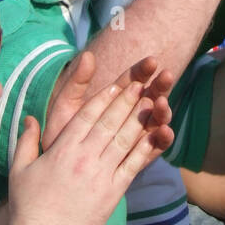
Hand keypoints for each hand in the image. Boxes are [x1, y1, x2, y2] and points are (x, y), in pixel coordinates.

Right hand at [9, 77, 173, 224]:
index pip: (86, 116)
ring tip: (152, 102)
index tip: (116, 84)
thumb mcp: (19, 169)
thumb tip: (30, 119)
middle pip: (109, 122)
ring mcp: (100, 175)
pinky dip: (145, 149)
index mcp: (62, 149)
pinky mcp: (112, 193)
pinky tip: (155, 136)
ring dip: (139, 119)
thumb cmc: (28, 206)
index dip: (103, 98)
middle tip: (141, 84)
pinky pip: (132, 166)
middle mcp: (83, 158)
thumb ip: (26, 141)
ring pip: (124, 140)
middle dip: (126, 101)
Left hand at [44, 52, 172, 150]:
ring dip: (164, 110)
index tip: (150, 62)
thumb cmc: (60, 134)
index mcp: (115, 98)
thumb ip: (77, 82)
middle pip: (150, 96)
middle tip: (166, 76)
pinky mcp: (142, 155)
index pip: (133, 79)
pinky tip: (164, 131)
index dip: (143, 70)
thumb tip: (87, 55)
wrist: (58, 169)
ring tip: (162, 103)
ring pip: (157, 119)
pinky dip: (163, 138)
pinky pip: (156, 145)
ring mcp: (138, 134)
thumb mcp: (66, 105)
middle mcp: (131, 114)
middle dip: (159, 86)